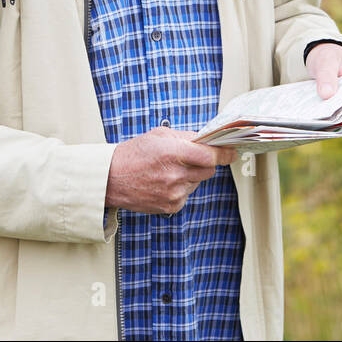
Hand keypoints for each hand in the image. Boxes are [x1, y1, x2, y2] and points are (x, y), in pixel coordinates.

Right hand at [105, 127, 237, 214]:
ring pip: (198, 182)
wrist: (110, 179)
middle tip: (190, 158)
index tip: (231, 152)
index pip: (211, 155)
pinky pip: (187, 195)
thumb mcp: (159, 135)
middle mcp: (175, 175)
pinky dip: (182, 188)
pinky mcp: (171, 207)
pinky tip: (165, 182)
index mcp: (173, 153)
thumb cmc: (133, 154)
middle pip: (209, 170)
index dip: (224, 153)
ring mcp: (174, 193)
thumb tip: (207, 140)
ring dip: (191, 176)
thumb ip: (185, 137)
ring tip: (169, 170)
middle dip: (205, 163)